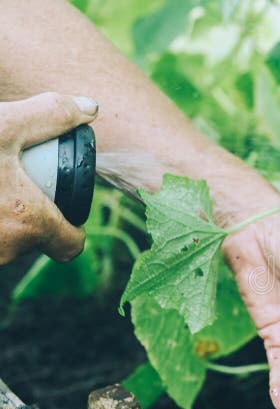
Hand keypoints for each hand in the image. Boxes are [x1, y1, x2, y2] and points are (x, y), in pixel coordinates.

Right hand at [0, 92, 96, 263]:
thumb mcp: (4, 124)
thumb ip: (50, 114)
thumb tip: (90, 107)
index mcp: (28, 222)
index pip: (69, 246)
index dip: (71, 230)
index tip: (62, 209)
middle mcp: (4, 250)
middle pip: (33, 240)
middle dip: (30, 216)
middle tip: (15, 184)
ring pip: (3, 243)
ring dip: (2, 219)